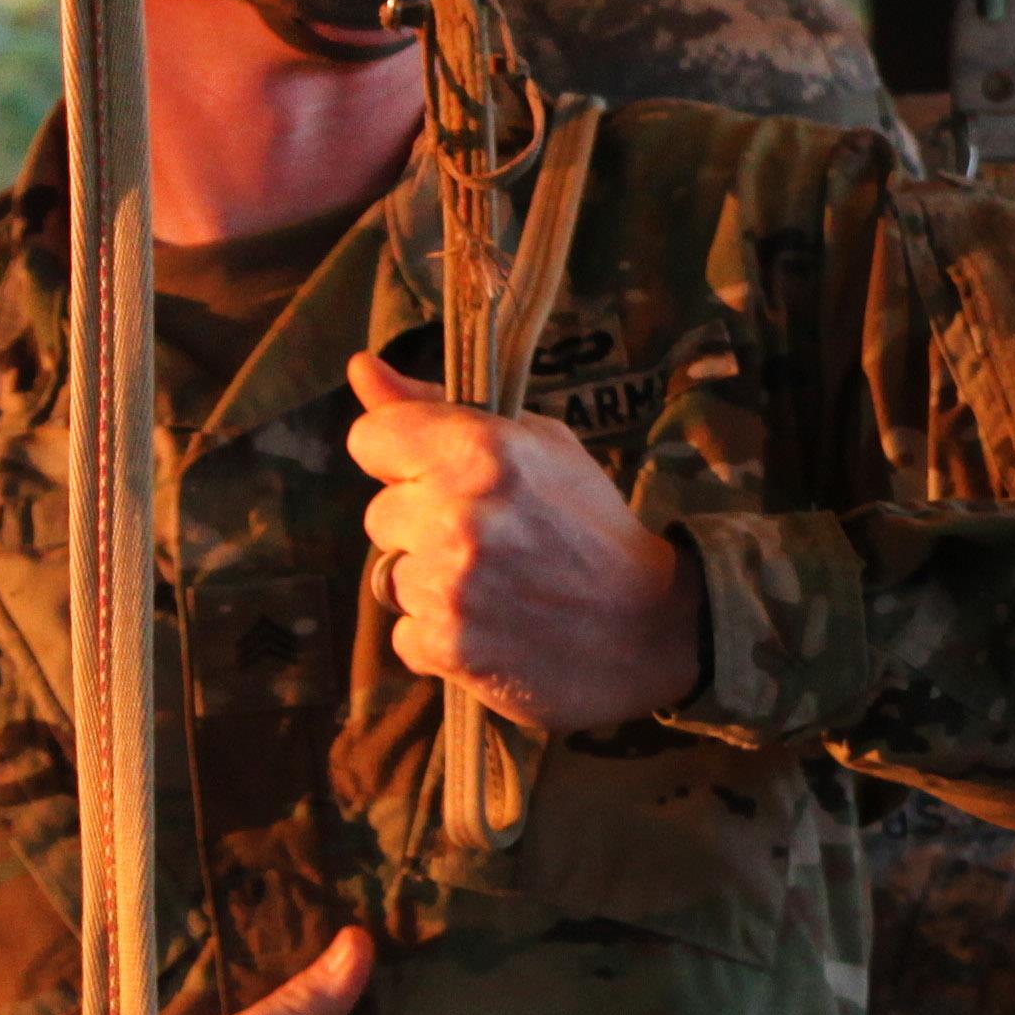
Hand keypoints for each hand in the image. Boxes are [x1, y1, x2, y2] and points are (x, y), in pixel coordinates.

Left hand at [344, 353, 706, 731]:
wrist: (652, 623)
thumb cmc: (591, 524)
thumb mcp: (538, 444)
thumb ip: (440, 408)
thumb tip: (362, 368)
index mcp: (480, 450)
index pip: (371, 437)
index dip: (404, 456)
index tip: (439, 474)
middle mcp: (456, 514)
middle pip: (381, 513)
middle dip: (424, 524)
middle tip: (491, 539)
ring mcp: (448, 585)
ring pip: (392, 576)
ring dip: (433, 582)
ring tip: (496, 586)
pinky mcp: (447, 646)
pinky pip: (406, 634)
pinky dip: (442, 635)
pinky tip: (492, 626)